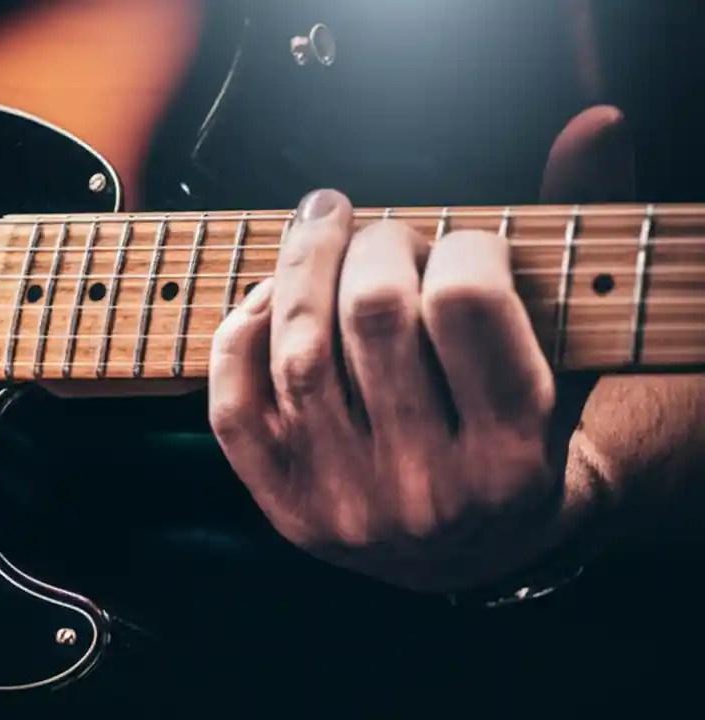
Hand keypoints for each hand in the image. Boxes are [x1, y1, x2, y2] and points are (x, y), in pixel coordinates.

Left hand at [208, 189, 579, 592]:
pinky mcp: (285, 506)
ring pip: (298, 351)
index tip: (460, 242)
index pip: (466, 302)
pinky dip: (237, 332)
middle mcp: (428, 487)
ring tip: (320, 229)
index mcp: (514, 453)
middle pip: (373, 313)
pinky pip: (234, 405)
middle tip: (383, 228)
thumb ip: (575, 241)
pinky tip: (266, 296)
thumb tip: (594, 122)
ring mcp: (347, 501)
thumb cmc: (524, 435)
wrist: (472, 556)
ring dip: (301, 265)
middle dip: (376, 241)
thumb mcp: (564, 357)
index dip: (459, 241)